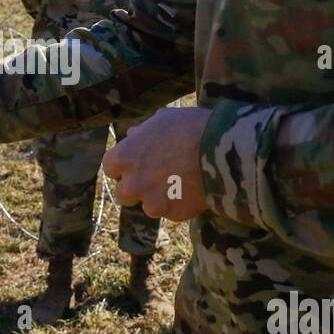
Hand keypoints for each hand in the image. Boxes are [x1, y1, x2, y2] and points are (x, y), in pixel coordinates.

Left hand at [102, 107, 210, 221]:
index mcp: (124, 157)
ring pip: (148, 206)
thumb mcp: (164, 119)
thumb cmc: (191, 127)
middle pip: (124, 193)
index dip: (124, 165)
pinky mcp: (174, 215)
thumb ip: (144, 131)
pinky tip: (193, 190)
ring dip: (158, 198)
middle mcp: (133, 184)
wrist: (222, 152)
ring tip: (180, 183)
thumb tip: (133, 134)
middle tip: (156, 177)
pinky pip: (172, 212)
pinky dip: (179, 204)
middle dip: (136, 187)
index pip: (110, 167)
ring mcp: (153, 203)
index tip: (137, 162)